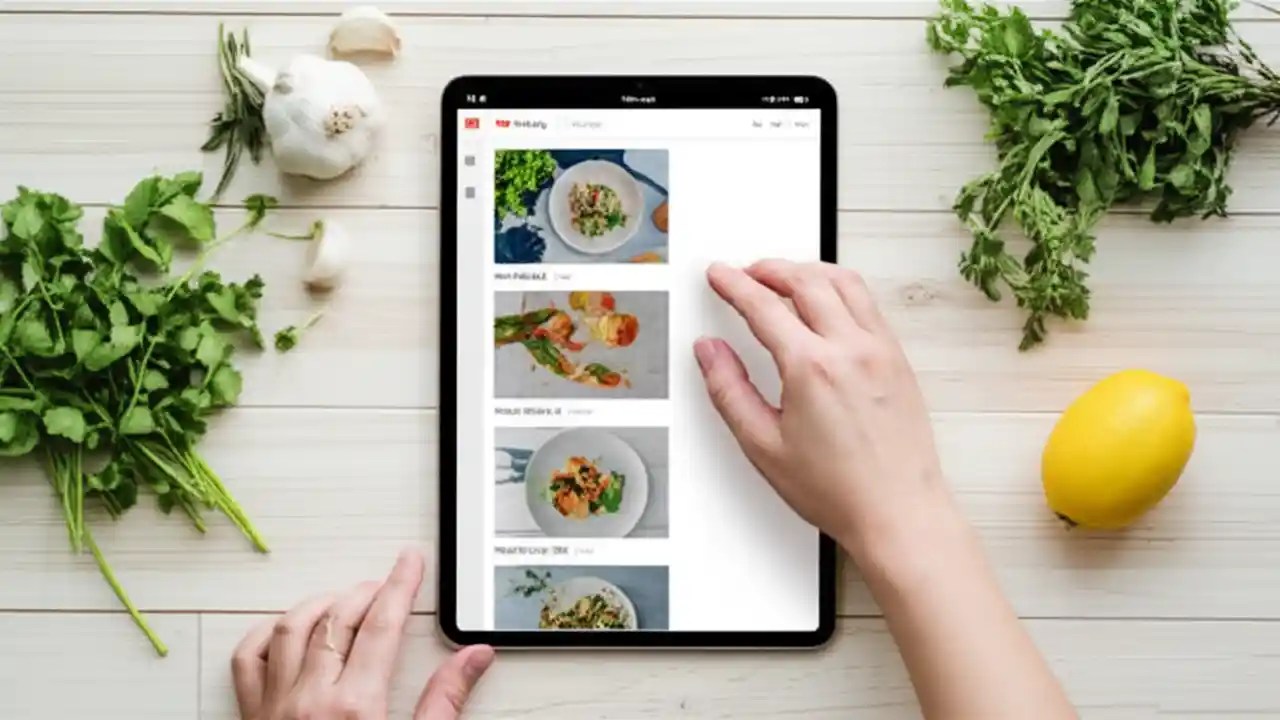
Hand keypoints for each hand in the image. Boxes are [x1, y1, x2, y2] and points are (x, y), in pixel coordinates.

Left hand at [231, 549, 494, 719]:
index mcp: (356, 707)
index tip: (410, 561)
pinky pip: (248, 659)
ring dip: (321, 604)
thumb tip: (473, 658)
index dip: (400, 584)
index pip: (382, 624)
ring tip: (343, 600)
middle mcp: (310, 699)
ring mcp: (274, 707)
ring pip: (291, 627)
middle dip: (367, 590)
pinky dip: (267, 634)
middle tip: (387, 583)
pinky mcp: (250, 719)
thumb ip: (445, 701)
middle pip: (338, 617)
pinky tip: (288, 631)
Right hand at [696, 260, 953, 557]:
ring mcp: (881, 351)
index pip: (763, 306)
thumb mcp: (764, 446)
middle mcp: (850, 349)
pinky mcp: (899, 360)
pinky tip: (829, 300)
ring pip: (844, 282)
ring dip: (809, 270)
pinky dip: (842, 289)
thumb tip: (710, 353)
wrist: (898, 513)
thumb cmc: (839, 490)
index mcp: (812, 368)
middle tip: (747, 272)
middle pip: (806, 281)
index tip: (720, 275)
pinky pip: (869, 304)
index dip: (734, 284)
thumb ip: (730, 391)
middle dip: (770, 268)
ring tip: (786, 276)